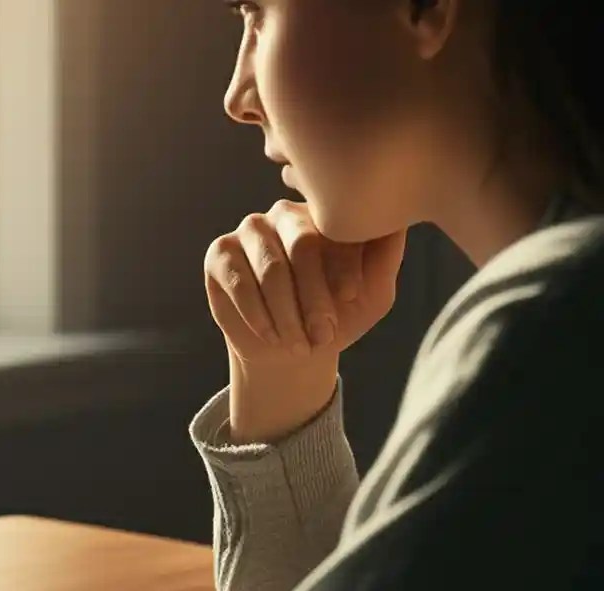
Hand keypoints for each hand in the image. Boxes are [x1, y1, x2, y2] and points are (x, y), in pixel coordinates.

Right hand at [203, 199, 406, 366]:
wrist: (291, 350)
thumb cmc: (335, 317)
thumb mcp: (372, 293)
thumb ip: (385, 256)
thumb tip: (397, 220)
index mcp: (325, 215)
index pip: (337, 228)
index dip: (345, 264)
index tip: (350, 299)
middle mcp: (286, 213)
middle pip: (302, 246)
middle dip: (314, 296)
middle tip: (323, 334)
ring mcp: (250, 230)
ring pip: (270, 268)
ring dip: (287, 313)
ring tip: (299, 344)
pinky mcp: (220, 253)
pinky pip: (239, 281)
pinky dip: (257, 314)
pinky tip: (271, 335)